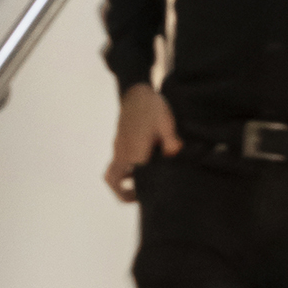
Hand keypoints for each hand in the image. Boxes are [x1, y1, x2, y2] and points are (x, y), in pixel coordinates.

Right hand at [107, 84, 179, 199]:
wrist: (135, 90)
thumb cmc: (151, 106)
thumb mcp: (166, 123)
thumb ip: (171, 142)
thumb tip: (174, 155)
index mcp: (134, 152)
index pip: (133, 180)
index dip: (138, 191)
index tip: (147, 196)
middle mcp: (122, 152)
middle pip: (113, 179)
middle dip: (122, 192)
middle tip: (137, 197)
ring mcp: (118, 147)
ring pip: (114, 171)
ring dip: (122, 181)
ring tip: (140, 184)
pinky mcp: (119, 141)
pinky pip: (117, 161)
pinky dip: (126, 169)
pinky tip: (143, 164)